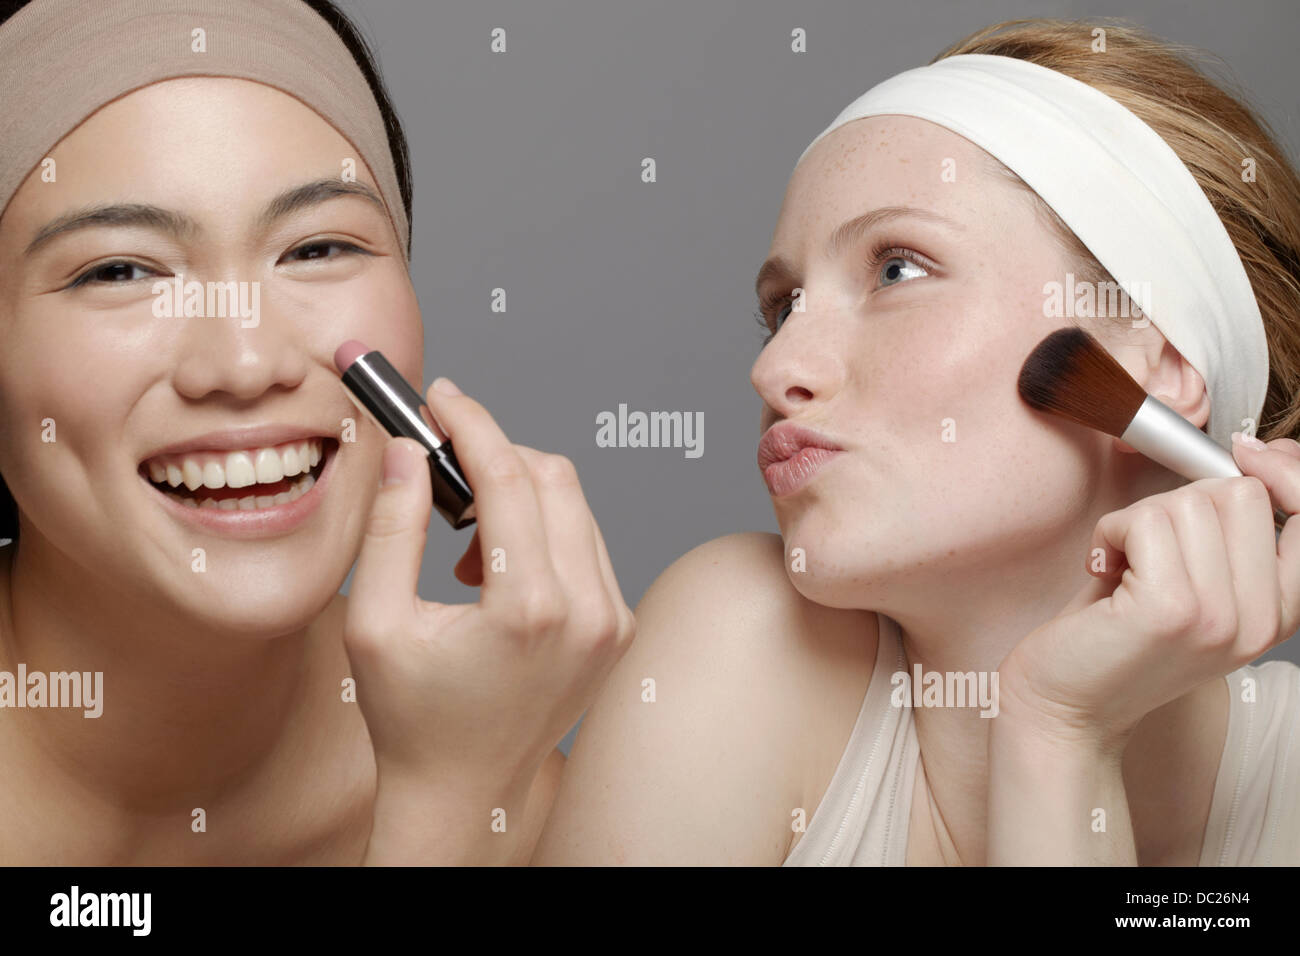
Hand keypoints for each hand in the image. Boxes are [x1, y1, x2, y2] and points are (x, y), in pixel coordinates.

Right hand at [342, 377, 635, 794]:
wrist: (464, 792)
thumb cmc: (412, 719)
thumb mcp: (375, 624)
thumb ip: (392, 528)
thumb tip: (409, 451)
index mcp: (530, 610)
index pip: (509, 477)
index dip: (471, 423)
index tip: (442, 398)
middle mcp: (588, 611)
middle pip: (554, 477)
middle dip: (497, 452)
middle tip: (443, 460)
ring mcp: (612, 621)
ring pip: (575, 506)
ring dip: (519, 495)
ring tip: (463, 543)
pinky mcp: (618, 628)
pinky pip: (586, 544)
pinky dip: (543, 532)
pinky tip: (497, 569)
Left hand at [998, 433, 1299, 746]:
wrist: (1063, 706)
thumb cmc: (1112, 634)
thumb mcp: (1193, 581)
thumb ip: (1230, 531)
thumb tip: (1253, 454)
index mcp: (1276, 612)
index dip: (1285, 471)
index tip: (1247, 451)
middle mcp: (1259, 620)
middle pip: (1241, 494)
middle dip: (1180, 502)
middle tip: (1146, 551)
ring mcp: (1220, 617)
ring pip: (1189, 502)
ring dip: (1138, 520)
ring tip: (1122, 565)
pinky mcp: (1171, 610)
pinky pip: (1145, 520)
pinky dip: (1111, 531)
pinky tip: (1102, 569)